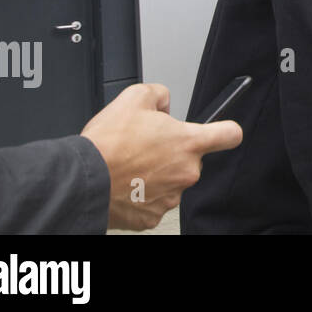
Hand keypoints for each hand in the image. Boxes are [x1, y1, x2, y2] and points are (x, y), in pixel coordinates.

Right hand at [81, 83, 242, 230]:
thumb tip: (164, 104)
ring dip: (158, 174)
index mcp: (188, 142)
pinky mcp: (152, 216)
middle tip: (147, 147)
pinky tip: (126, 184)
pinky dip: (142, 194)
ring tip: (131, 165)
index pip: (230, 135)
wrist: (82, 180)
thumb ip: (159, 95)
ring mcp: (170, 197)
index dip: (227, 130)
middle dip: (174, 152)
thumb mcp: (134, 97)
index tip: (223, 131)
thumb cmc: (107, 145)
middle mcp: (186, 172)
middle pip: (192, 159)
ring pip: (172, 181)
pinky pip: (154, 201)